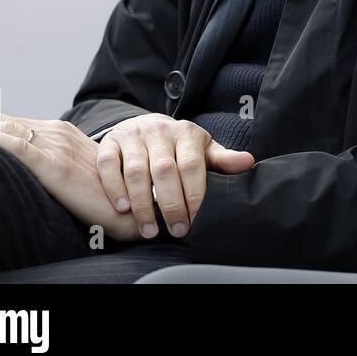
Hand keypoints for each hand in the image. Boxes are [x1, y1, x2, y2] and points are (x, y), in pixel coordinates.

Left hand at [0, 113, 142, 242]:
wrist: (136, 203)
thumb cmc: (108, 196)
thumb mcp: (81, 174)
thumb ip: (61, 165)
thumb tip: (41, 170)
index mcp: (63, 135)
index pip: (14, 124)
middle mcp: (58, 134)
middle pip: (4, 122)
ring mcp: (56, 146)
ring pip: (4, 128)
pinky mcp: (53, 164)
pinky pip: (15, 144)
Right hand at [98, 114, 253, 239]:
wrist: (145, 125)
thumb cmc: (179, 145)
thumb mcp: (202, 149)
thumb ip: (222, 159)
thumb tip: (248, 162)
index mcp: (186, 132)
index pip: (191, 165)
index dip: (194, 194)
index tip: (195, 219)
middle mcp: (159, 130)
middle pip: (164, 171)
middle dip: (171, 204)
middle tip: (176, 230)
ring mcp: (132, 135)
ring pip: (136, 171)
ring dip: (141, 203)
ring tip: (149, 229)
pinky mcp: (110, 142)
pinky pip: (108, 165)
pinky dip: (114, 187)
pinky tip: (122, 208)